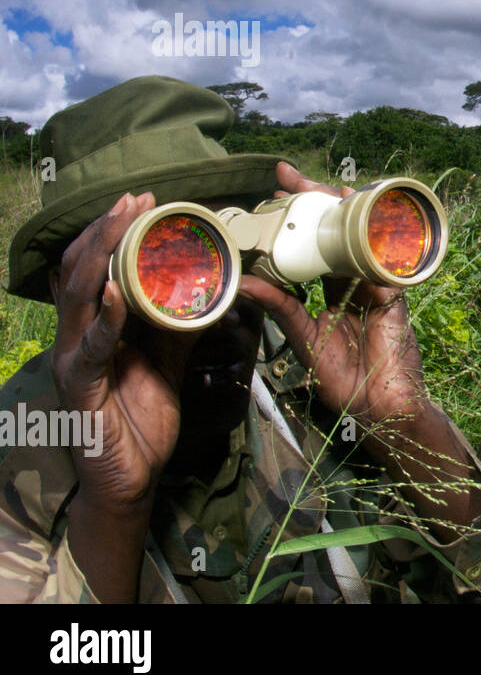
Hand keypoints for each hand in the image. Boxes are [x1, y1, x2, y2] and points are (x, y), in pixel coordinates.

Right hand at [50, 191, 187, 512]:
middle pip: (80, 268)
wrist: (132, 476)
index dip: (114, 230)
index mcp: (97, 325)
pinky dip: (105, 317)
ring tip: (122, 222)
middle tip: (136, 198)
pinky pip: (91, 345)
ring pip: (78, 294)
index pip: (96, 265)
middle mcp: (78, 334)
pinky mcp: (79, 384)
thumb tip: (211, 289)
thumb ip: (178, 326)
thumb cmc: (142, 417)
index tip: (144, 199)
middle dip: (107, 229)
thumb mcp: (168, 360)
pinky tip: (115, 293)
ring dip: (101, 254)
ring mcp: (74, 357)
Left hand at [238, 163, 480, 535]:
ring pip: (357, 238)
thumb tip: (243, 282)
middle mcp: (348, 283)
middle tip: (292, 177)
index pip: (304, 249)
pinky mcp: (394, 292)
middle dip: (315, 203)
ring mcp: (373, 284)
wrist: (382, 405)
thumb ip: (279, 309)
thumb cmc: (342, 379)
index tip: (270, 192)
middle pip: (331, 234)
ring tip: (329, 185)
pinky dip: (375, 238)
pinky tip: (367, 214)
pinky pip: (382, 261)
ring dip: (346, 210)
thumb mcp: (302, 338)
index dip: (289, 222)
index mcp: (324, 295)